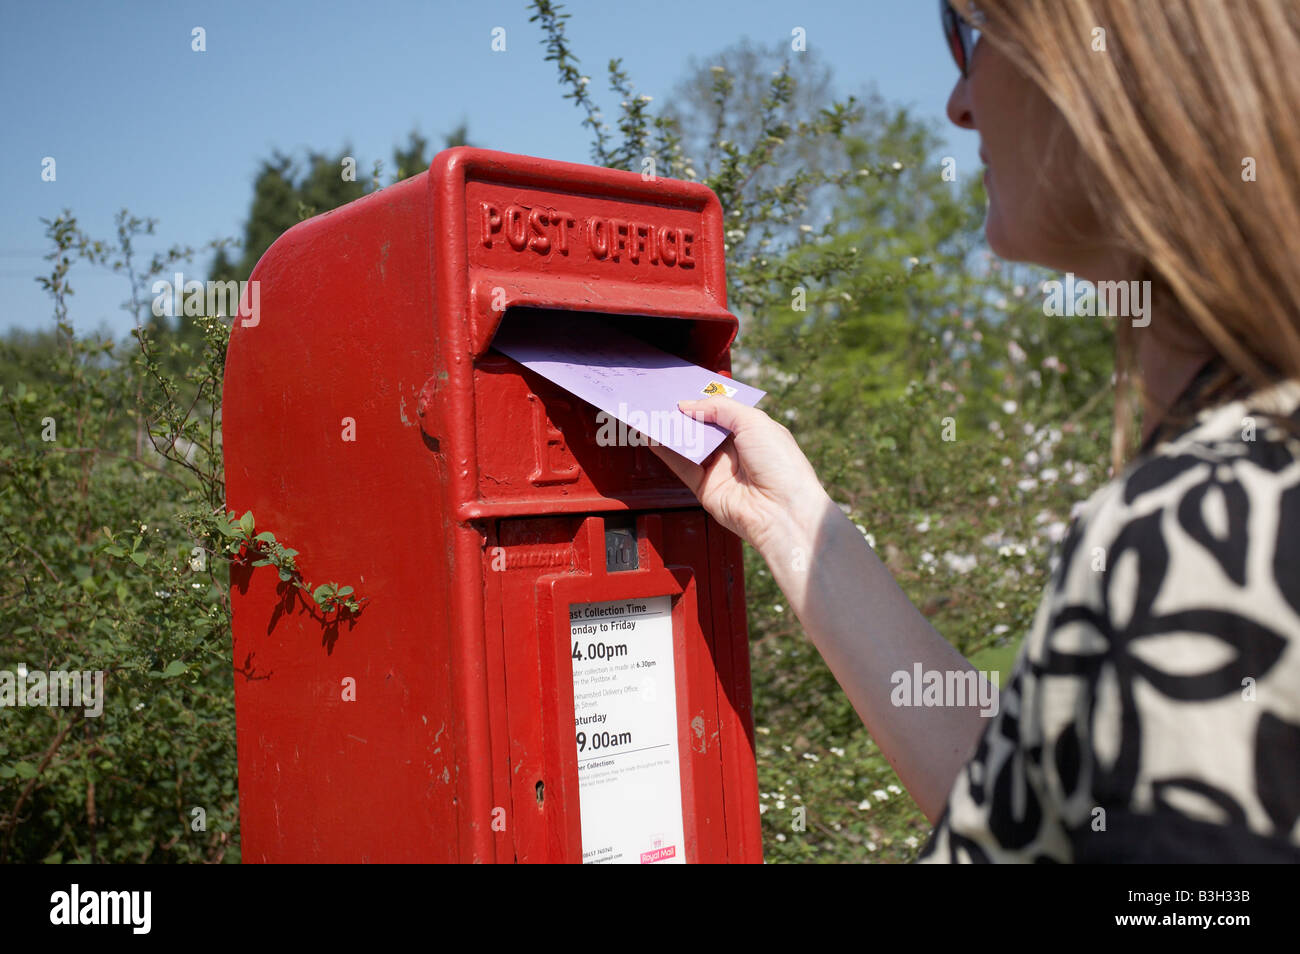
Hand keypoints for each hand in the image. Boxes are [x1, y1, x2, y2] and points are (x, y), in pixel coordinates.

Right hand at [648, 396, 829, 554]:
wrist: (781, 511)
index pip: (723, 411)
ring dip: (672, 431)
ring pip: (690, 446)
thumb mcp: (753, 422)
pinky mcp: (706, 488)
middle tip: (664, 400)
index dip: (704, 401)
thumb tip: (689, 405)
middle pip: (703, 427)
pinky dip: (666, 452)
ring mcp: (720, 470)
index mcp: (753, 431)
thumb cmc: (780, 465)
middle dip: (684, 415)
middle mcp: (736, 450)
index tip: (683, 390)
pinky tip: (654, 438)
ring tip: (654, 414)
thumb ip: (720, 408)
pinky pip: (682, 466)